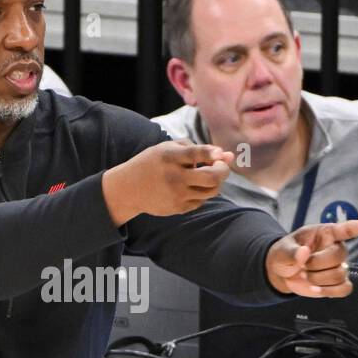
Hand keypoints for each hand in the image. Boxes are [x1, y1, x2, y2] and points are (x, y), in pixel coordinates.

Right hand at [102, 140, 233, 225]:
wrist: (129, 189)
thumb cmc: (154, 163)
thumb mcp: (169, 149)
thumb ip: (199, 149)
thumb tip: (228, 155)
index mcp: (169, 157)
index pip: (195, 154)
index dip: (212, 154)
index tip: (221, 154)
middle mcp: (174, 177)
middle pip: (211, 177)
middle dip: (224, 170)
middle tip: (222, 165)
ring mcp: (176, 195)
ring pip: (211, 191)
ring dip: (216, 182)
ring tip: (208, 174)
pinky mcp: (178, 208)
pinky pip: (201, 201)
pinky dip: (203, 193)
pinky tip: (192, 187)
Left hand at [266, 219, 357, 296]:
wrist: (281, 272)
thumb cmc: (285, 254)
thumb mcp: (282, 250)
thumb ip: (292, 251)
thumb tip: (303, 253)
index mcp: (325, 233)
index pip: (348, 228)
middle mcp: (335, 248)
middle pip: (339, 256)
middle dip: (316, 264)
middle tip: (302, 265)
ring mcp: (338, 266)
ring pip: (340, 274)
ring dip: (318, 278)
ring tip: (305, 275)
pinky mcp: (337, 283)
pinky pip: (344, 289)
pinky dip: (328, 291)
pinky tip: (316, 288)